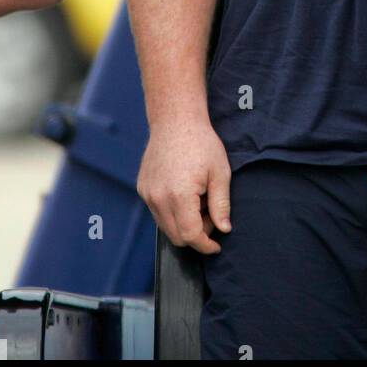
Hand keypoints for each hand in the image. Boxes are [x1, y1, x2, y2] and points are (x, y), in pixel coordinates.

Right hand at [137, 117, 232, 254]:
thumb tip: (224, 229)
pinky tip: (185, 193)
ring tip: (198, 201)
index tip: (216, 245)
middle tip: (211, 215)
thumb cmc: (201, 143)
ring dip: (183, 224)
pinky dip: (171, 212)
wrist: (175, 120)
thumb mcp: (220, 173)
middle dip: (196, 235)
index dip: (205, 245)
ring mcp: (147, 194)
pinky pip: (157, 212)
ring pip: (165, 226)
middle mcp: (158, 198)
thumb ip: (221, 204)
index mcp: (179, 196)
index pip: (190, 236)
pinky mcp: (142, 188)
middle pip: (176, 236)